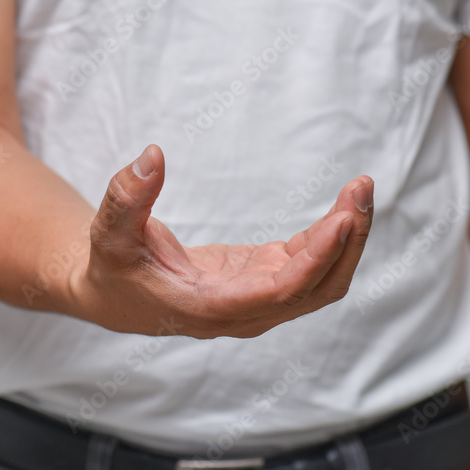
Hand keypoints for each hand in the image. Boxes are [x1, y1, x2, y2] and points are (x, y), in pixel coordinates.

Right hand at [67, 144, 373, 337]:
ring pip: (321, 282)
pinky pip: (310, 267)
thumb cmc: (114, 267)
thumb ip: (126, 197)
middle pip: (316, 290)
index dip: (315, 259)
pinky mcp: (263, 280)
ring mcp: (258, 299)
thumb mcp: (109, 232)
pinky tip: (345, 206)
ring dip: (347, 240)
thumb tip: (153, 156)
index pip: (278, 293)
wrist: (119, 296)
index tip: (343, 219)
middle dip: (346, 243)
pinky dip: (331, 238)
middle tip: (361, 189)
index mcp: (210, 309)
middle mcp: (244, 312)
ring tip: (360, 191)